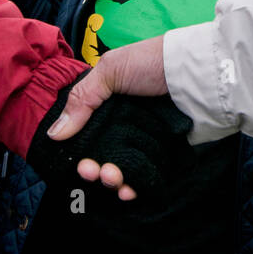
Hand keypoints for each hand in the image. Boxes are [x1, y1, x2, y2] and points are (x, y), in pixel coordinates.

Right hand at [47, 39, 169, 196]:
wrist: (198, 72)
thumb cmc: (152, 62)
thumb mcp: (111, 70)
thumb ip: (82, 100)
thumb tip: (54, 134)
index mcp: (107, 104)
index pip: (85, 132)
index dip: (76, 148)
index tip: (73, 161)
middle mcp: (123, 123)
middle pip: (101, 155)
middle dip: (92, 169)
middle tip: (90, 172)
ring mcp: (143, 140)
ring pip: (121, 170)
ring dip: (111, 180)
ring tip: (112, 178)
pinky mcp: (163, 154)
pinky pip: (144, 177)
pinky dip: (134, 187)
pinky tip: (128, 191)